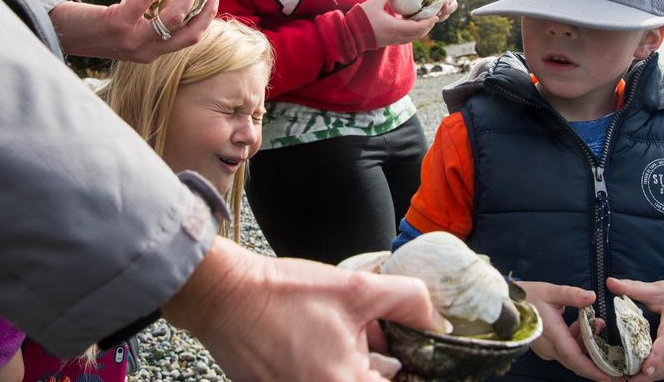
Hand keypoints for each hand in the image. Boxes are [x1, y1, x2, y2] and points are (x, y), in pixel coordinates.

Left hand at [49, 0, 220, 62]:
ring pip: (175, 16)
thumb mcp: (125, 30)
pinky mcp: (119, 23)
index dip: (207, 17)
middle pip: (191, 32)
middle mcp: (146, 51)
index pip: (191, 39)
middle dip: (207, 7)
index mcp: (151, 54)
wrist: (59, 34)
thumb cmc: (91, 27)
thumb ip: (144, 19)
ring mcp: (133, 39)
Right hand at [161, 237, 445, 381]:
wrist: (224, 297)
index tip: (407, 353)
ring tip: (342, 337)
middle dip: (382, 365)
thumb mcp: (356, 289)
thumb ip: (407, 303)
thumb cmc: (284, 295)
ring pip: (351, 381)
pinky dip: (332, 370)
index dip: (412, 370)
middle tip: (376, 338)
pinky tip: (320, 344)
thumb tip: (439, 322)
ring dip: (360, 365)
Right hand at [360, 0, 436, 47]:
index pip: (418, 27)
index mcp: (395, 28)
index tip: (436, 16)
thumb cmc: (361, 18)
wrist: (350, 34)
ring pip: (412, 38)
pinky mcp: (389, 42)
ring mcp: (392, 41)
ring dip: (421, 31)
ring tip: (425, 21)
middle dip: (428, 27)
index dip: (429, 22)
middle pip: (418, 34)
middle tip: (434, 17)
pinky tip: (412, 25)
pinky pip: (406, 39)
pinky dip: (413, 33)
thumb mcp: (375, 2)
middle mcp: (396, 37)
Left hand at [403, 0, 457, 21]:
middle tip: (438, 14)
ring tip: (431, 20)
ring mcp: (440, 4)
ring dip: (440, 18)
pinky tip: (425, 22)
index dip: (449, 1)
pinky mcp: (433, 10)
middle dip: (446, 12)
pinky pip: (436, 17)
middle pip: (452, 6)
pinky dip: (432, 20)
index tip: (443, 5)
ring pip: (445, 14)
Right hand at [515, 280, 617, 381]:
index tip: (614, 378)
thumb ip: (571, 294)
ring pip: (573, 356)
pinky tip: (583, 324)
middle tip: (619, 365)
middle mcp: (550, 349)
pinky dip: (578, 342)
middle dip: (599, 364)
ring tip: (599, 323)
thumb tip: (592, 296)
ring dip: (588, 346)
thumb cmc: (525, 296)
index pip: (577, 360)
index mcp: (553, 336)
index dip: (596, 371)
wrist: (503, 302)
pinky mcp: (546, 347)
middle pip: (578, 363)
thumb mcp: (549, 291)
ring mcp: (547, 350)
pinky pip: (567, 350)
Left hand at [606, 277, 663, 381]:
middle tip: (627, 379)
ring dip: (653, 377)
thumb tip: (610, 282)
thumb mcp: (657, 289)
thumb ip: (634, 288)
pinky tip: (642, 378)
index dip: (658, 355)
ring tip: (630, 381)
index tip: (645, 368)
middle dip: (650, 373)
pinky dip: (659, 375)